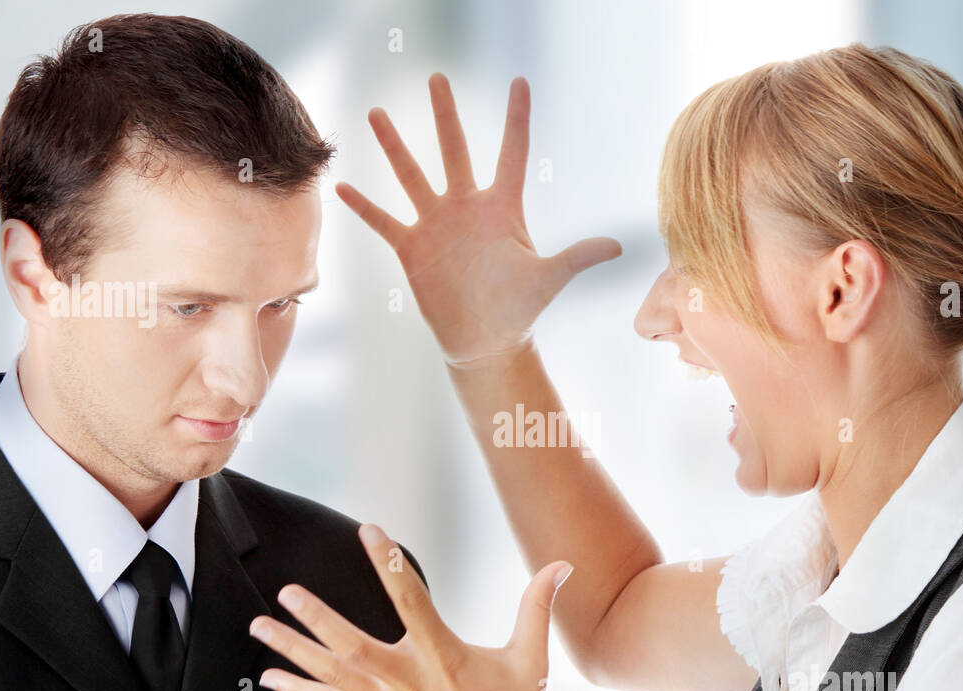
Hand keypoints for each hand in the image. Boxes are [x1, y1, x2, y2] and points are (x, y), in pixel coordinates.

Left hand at [249, 522, 573, 690]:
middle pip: (350, 643)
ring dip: (291, 649)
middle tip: (287, 591)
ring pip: (329, 674)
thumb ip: (537, 608)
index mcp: (442, 657)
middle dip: (316, 617)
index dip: (389, 561)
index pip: (411, 597)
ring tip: (259, 626)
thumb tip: (561, 566)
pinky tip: (271, 679)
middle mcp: (406, 681)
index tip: (369, 530)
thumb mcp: (531, 661)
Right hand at [336, 73, 622, 366]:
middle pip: (455, 150)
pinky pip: (384, 221)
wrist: (486, 341)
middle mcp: (467, 208)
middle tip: (438, 77)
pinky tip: (342, 186)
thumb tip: (620, 245)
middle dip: (447, 115)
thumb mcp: (549, 278)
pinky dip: (364, 206)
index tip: (519, 82)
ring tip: (377, 113)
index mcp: (502, 208)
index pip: (512, 153)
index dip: (517, 118)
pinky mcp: (412, 248)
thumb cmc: (520, 309)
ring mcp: (437, 225)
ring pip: (412, 176)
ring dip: (394, 147)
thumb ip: (578, 256)